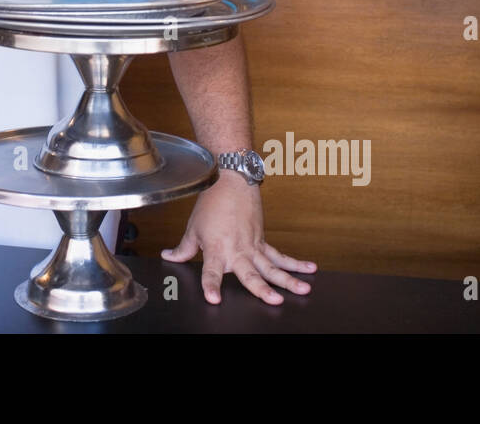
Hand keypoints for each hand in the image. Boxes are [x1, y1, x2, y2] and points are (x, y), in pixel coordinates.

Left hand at [161, 172, 315, 304]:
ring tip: (303, 290)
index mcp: (216, 249)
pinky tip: (310, 269)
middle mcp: (237, 250)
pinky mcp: (262, 240)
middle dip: (262, 289)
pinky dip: (295, 263)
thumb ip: (184, 249)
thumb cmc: (211, 203)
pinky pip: (280, 255)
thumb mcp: (193, 228)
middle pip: (251, 273)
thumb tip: (169, 257)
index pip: (211, 272)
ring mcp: (252, 246)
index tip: (214, 299)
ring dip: (289, 279)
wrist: (231, 180)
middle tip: (274, 300)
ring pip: (272, 267)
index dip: (211, 286)